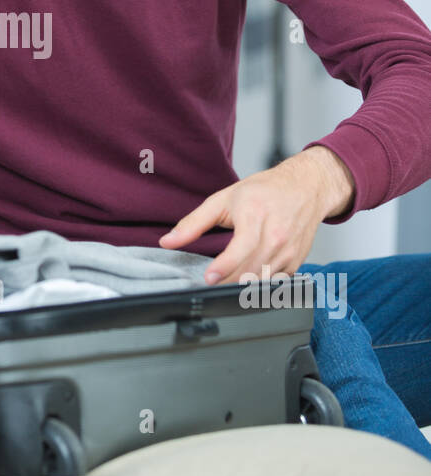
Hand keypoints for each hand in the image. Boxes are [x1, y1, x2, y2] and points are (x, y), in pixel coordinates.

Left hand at [157, 149, 352, 285]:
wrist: (306, 187)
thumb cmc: (264, 191)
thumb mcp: (223, 199)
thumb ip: (194, 222)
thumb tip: (168, 241)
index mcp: (256, 216)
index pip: (242, 247)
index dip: (225, 266)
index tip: (209, 278)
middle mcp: (277, 235)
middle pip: (250, 269)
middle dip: (228, 282)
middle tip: (209, 285)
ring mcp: (289, 251)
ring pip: (262, 280)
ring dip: (241, 287)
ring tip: (224, 286)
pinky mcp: (296, 262)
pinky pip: (274, 282)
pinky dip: (258, 285)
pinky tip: (245, 282)